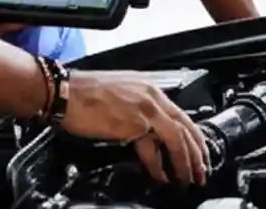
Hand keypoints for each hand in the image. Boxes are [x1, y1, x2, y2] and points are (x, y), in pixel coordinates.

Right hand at [60, 70, 208, 185]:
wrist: (63, 92)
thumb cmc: (80, 95)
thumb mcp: (116, 100)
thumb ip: (135, 116)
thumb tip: (144, 137)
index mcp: (146, 87)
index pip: (178, 113)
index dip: (191, 135)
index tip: (196, 151)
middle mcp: (150, 95)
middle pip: (186, 125)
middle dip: (197, 152)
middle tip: (201, 170)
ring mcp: (146, 107)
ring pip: (179, 137)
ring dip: (186, 162)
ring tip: (188, 179)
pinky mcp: (136, 122)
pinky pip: (159, 147)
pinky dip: (163, 164)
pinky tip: (163, 176)